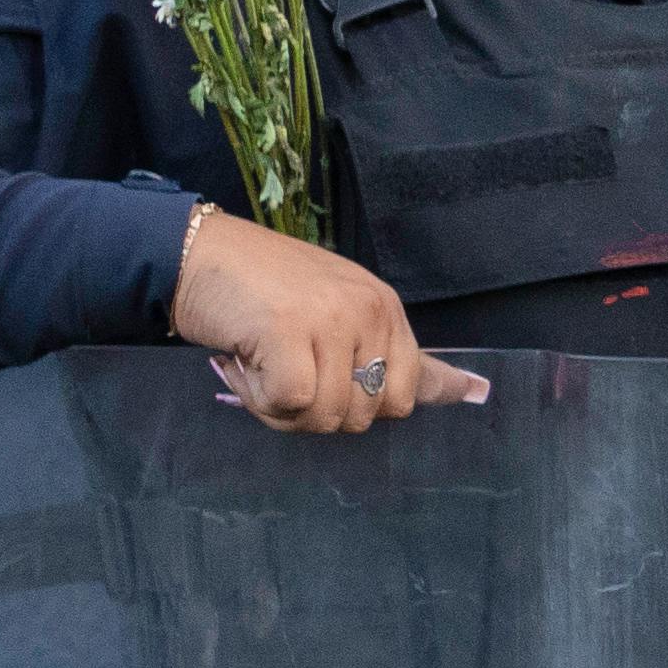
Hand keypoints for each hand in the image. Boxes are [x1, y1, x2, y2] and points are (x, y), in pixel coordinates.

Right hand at [169, 206, 487, 433]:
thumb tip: (472, 391)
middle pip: (366, 414)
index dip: (394, 401)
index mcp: (384, 308)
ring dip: (282, 409)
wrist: (194, 252)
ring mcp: (332, 319)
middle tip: (283, 376)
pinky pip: (291, 404)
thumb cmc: (259, 289)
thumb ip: (386, 354)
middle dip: (319, 413)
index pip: (415, 384)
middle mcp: (369, 311)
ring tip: (259, 365)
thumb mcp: (334, 312)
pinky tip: (243, 364)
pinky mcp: (289, 332)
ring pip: (327, 416)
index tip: (451, 394)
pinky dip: (260, 400)